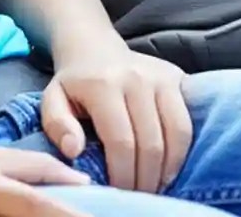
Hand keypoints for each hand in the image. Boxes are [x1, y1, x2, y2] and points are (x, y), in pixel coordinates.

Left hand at [42, 46, 192, 193]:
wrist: (94, 46)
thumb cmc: (74, 81)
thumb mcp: (52, 99)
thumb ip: (57, 124)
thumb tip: (73, 151)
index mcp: (102, 85)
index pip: (120, 141)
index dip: (122, 173)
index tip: (118, 191)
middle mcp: (135, 78)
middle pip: (150, 142)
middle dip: (145, 177)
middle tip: (138, 194)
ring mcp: (160, 77)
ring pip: (176, 134)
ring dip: (167, 168)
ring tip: (154, 185)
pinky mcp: (177, 78)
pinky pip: (187, 123)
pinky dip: (181, 152)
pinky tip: (167, 167)